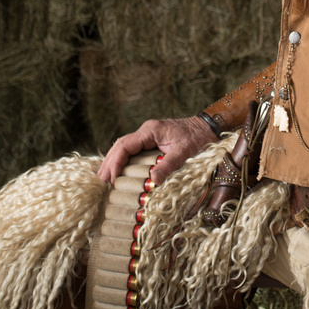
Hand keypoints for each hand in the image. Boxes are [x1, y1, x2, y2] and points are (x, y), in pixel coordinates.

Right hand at [97, 115, 218, 185]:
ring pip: (124, 147)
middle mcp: (146, 131)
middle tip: (101, 181)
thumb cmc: (197, 138)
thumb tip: (153, 181)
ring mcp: (148, 135)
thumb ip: (168, 165)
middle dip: (110, 163)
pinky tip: (118, 170)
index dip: (116, 162)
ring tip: (104, 178)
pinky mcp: (152, 141)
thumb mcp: (184, 152)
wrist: (207, 128)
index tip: (112, 178)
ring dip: (114, 161)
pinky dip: (123, 160)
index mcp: (150, 130)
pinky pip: (132, 150)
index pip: (125, 145)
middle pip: (120, 145)